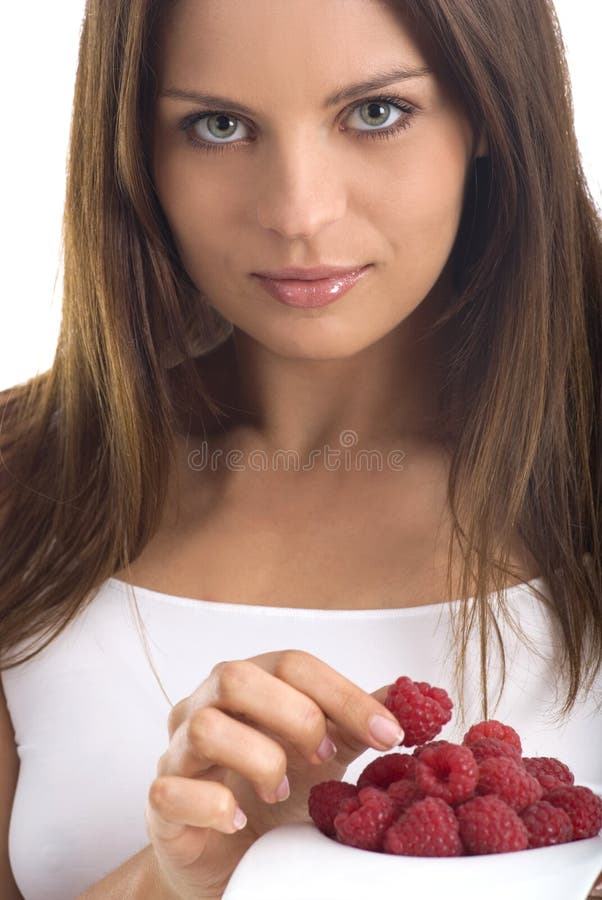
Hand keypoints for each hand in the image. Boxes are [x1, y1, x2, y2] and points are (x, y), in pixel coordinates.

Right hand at [145, 649, 404, 899]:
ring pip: (206, 727)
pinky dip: (214, 804)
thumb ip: (355, 721)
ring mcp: (178, 751)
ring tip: (280, 789)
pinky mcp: (161, 801)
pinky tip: (239, 819)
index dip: (343, 694)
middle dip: (294, 715)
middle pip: (235, 676)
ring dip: (258, 759)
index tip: (388, 732)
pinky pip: (172, 789)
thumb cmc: (272, 791)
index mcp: (249, 684)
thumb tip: (414, 697)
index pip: (292, 663)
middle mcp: (205, 705)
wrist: (227, 855)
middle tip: (324, 756)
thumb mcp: (323, 752)